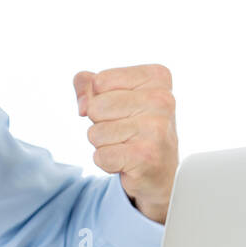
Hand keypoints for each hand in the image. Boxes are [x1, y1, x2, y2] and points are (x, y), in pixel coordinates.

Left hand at [73, 63, 178, 223]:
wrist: (158, 169)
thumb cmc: (132, 125)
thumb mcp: (110, 94)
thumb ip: (86, 84)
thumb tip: (83, 106)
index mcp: (156, 77)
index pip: (100, 81)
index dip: (100, 98)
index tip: (123, 109)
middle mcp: (162, 100)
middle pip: (96, 107)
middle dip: (100, 123)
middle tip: (124, 131)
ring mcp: (156, 129)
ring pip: (96, 133)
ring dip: (103, 144)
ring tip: (126, 145)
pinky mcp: (146, 156)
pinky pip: (101, 156)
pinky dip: (106, 162)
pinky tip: (126, 161)